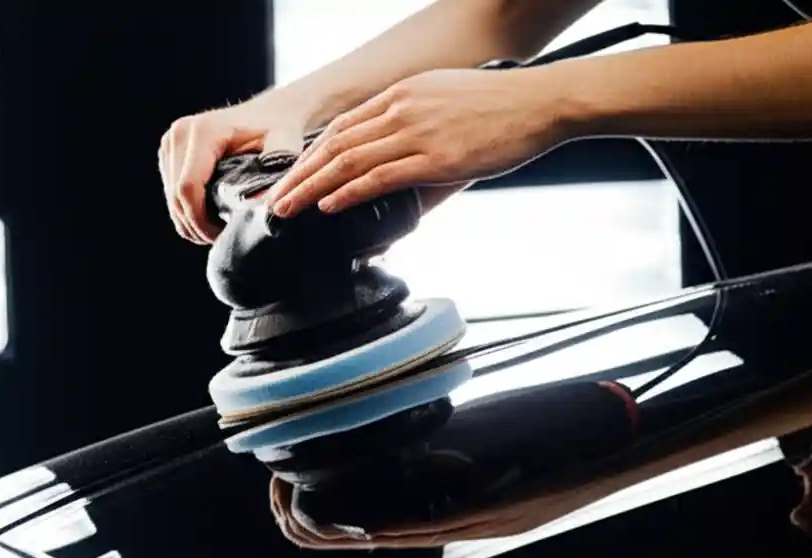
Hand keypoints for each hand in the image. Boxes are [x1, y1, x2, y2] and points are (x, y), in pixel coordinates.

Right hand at [158, 100, 305, 243]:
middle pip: (175, 196)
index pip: (188, 188)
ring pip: (170, 197)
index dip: (201, 220)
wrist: (271, 111)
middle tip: (222, 239)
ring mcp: (171, 142)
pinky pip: (171, 191)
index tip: (224, 235)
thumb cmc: (281, 129)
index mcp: (203, 133)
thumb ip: (276, 172)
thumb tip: (261, 207)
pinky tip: (210, 217)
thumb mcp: (285, 147)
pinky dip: (187, 210)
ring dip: (189, 221)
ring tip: (217, 231)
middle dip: (195, 225)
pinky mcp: (170, 151)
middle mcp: (180, 134)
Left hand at [268, 68, 563, 218]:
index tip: (289, 177)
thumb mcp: (447, 110)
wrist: (540, 101)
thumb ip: (420, 147)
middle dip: (297, 175)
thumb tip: (405, 191)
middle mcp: (400, 109)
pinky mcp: (435, 157)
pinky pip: (380, 177)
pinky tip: (328, 206)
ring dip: (310, 188)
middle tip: (272, 200)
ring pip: (347, 161)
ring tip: (286, 209)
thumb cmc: (500, 110)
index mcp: (401, 95)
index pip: (340, 128)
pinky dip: (347, 192)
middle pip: (333, 145)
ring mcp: (416, 132)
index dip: (309, 156)